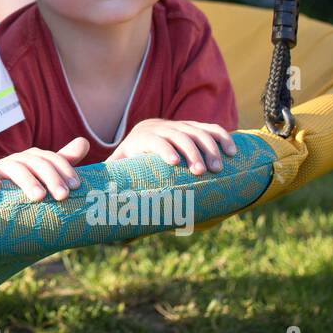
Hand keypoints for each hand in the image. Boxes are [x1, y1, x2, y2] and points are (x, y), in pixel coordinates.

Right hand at [0, 137, 89, 200]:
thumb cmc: (26, 191)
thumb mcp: (46, 177)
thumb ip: (64, 161)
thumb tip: (84, 141)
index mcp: (34, 158)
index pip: (52, 158)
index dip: (65, 169)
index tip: (76, 186)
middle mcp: (18, 159)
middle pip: (36, 162)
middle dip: (51, 178)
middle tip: (62, 196)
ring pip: (14, 168)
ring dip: (27, 180)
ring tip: (39, 196)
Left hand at [108, 119, 236, 174]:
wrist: (142, 134)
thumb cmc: (130, 160)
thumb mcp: (119, 168)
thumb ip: (112, 183)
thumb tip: (100, 207)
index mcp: (141, 138)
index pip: (154, 140)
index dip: (163, 149)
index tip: (174, 163)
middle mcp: (161, 128)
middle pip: (179, 136)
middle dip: (191, 153)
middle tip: (200, 172)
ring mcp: (179, 126)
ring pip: (197, 132)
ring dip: (210, 149)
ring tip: (217, 169)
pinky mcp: (194, 127)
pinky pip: (211, 128)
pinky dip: (223, 138)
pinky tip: (233, 152)